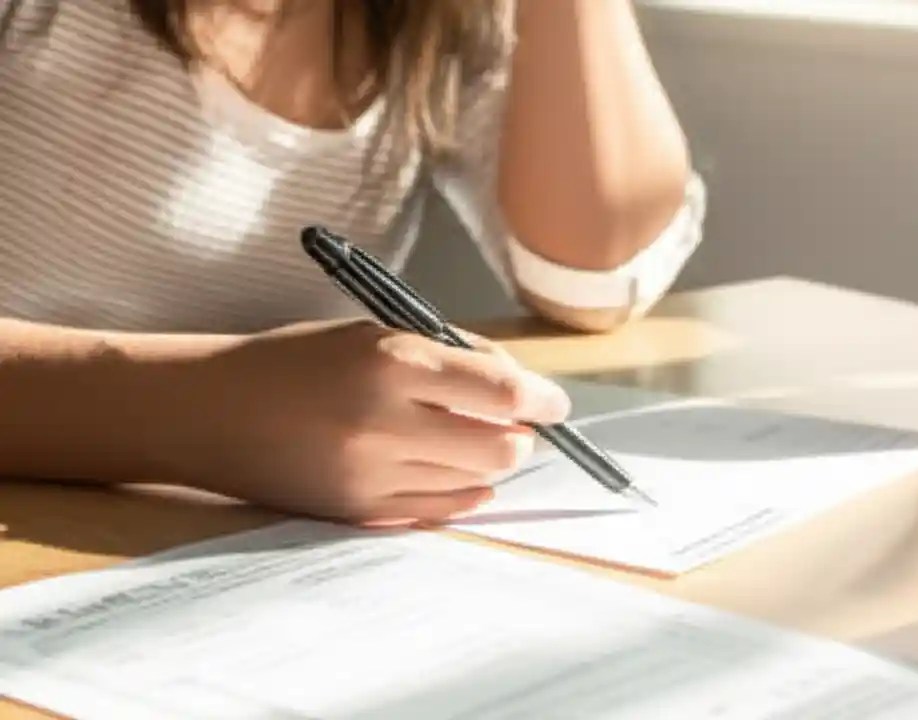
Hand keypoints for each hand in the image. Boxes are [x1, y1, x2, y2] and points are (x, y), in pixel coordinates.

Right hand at [163, 319, 569, 524]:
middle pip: (500, 445)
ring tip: (470, 441)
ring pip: (477, 481)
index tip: (556, 403)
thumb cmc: (298, 361)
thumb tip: (520, 389)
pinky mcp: (357, 512)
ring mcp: (370, 474)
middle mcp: (384, 422)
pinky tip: (460, 475)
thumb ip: (450, 359)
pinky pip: (440, 512)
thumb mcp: (374, 334)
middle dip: (521, 435)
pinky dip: (464, 493)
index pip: (500, 390)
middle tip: (515, 424)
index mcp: (390, 361)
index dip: (542, 399)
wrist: (210, 411)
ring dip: (490, 462)